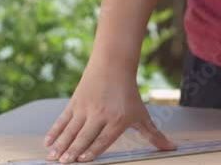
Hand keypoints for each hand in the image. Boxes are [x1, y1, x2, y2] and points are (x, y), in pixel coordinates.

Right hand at [43, 62, 175, 162]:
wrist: (113, 66)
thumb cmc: (129, 94)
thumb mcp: (141, 115)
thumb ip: (153, 135)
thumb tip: (172, 149)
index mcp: (117, 120)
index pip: (104, 139)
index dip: (92, 150)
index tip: (83, 160)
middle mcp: (100, 114)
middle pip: (84, 137)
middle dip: (73, 151)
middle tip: (64, 163)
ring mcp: (85, 109)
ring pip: (71, 130)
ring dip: (60, 145)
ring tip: (52, 158)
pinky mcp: (74, 103)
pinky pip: (62, 119)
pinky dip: (54, 131)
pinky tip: (48, 142)